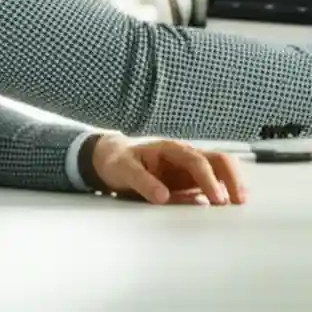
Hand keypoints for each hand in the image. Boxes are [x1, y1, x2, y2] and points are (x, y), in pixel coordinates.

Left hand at [91, 134, 245, 205]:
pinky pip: (214, 183)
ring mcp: (190, 168)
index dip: (208, 180)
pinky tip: (232, 204)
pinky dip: (225, 191)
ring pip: (221, 170)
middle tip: (239, 201)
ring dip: (233, 184)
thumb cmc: (119, 162)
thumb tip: (163, 197)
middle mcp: (186, 156)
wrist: (113, 159)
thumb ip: (141, 181)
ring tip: (240, 204)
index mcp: (170, 150)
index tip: (217, 200)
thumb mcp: (123, 170)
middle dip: (232, 178)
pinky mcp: (191, 180)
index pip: (196, 161)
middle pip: (218, 160)